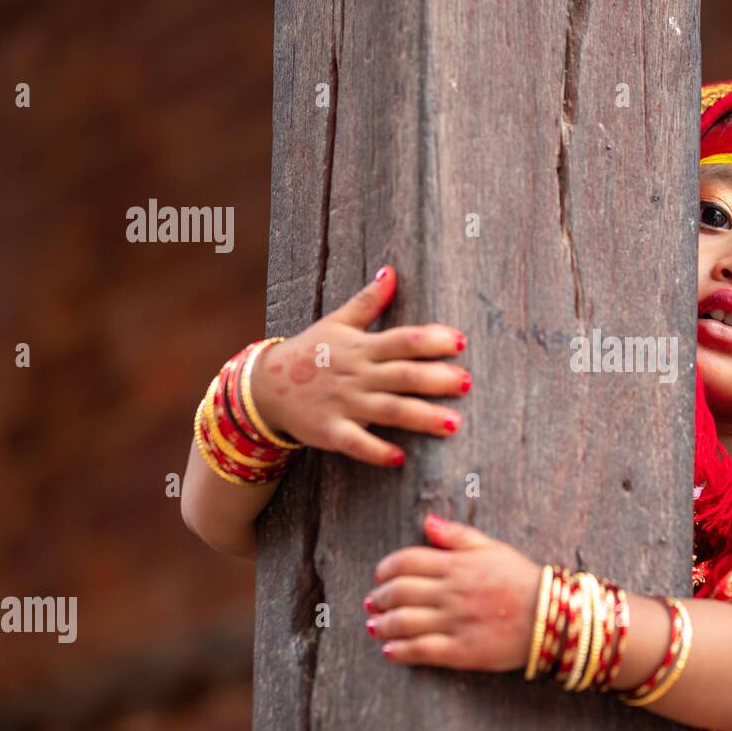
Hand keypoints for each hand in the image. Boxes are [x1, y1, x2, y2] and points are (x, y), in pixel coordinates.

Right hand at [249, 265, 470, 466]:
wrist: (264, 387)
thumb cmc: (310, 353)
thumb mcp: (337, 323)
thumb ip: (369, 301)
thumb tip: (392, 271)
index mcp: (362, 347)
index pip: (402, 339)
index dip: (431, 339)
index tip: (460, 341)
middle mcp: (357, 374)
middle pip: (402, 374)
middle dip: (436, 379)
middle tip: (468, 382)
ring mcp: (344, 403)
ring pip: (389, 410)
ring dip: (421, 417)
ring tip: (454, 425)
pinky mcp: (330, 430)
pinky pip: (356, 442)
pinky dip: (376, 451)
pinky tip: (400, 459)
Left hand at [365, 515, 543, 672]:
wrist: (552, 616)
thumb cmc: (522, 579)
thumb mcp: (493, 548)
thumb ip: (457, 536)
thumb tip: (427, 523)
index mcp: (458, 565)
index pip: (407, 561)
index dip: (386, 568)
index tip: (380, 576)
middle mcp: (452, 592)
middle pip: (400, 592)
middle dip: (380, 598)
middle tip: (372, 603)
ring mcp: (455, 622)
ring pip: (404, 622)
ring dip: (383, 625)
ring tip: (375, 626)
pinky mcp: (462, 651)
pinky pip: (422, 650)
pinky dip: (400, 651)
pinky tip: (391, 651)